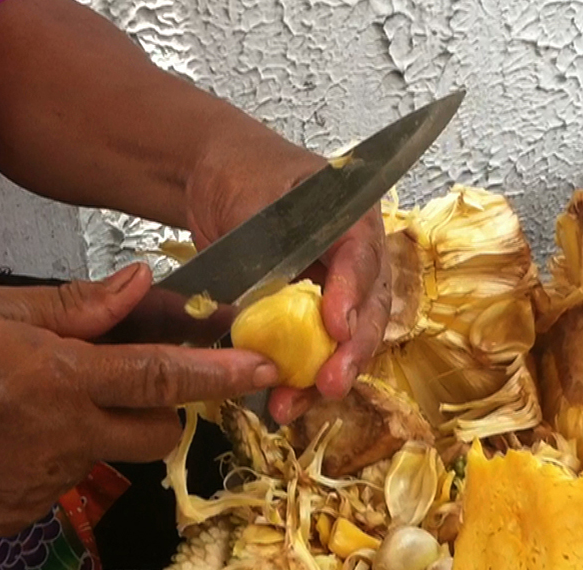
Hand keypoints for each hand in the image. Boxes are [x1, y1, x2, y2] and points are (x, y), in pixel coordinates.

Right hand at [0, 263, 277, 536]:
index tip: (265, 368)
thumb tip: (140, 284)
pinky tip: (3, 436)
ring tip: (33, 402)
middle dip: (162, 406)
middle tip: (122, 378)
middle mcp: (66, 439)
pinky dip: (50, 459)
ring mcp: (44, 485)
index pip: (164, 375)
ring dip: (95, 429)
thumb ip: (76, 305)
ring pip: (106, 458)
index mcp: (64, 379)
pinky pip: (59, 485)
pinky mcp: (18, 516)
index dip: (221, 372)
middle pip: (158, 431)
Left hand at [186, 147, 391, 425]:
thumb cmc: (240, 174)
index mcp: (354, 217)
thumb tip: (288, 288)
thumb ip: (277, 239)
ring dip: (322, 377)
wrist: (214, 178)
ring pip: (344, 340)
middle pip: (368, 310)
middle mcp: (354, 258)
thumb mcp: (257, 197)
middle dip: (350, 352)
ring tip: (291, 407)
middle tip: (330, 383)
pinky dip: (300, 377)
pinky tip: (282, 402)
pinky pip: (313, 349)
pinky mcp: (306, 313)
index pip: (361, 258)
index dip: (352, 295)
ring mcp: (333, 289)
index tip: (337, 327)